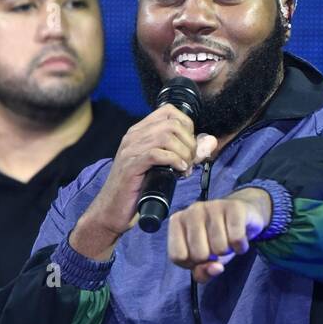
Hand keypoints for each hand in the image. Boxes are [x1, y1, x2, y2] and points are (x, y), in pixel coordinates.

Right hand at [72, 103, 217, 256]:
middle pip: (172, 123)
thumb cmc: (138, 191)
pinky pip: (156, 153)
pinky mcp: (130, 165)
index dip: (188, 126)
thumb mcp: (163, 168)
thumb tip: (211, 142)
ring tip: (185, 169)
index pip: (169, 111)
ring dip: (183, 152)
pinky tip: (179, 171)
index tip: (191, 147)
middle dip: (189, 142)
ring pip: (166, 136)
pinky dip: (173, 160)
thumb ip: (186, 153)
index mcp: (140, 131)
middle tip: (191, 162)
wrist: (111, 211)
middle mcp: (134, 136)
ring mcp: (130, 149)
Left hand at [167, 187, 272, 283]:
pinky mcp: (234, 207)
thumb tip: (215, 269)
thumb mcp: (205, 259)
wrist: (243, 215)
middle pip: (199, 255)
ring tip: (227, 240)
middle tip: (216, 246)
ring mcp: (213, 206)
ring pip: (219, 248)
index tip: (200, 254)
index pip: (178, 257)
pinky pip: (236, 239)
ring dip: (228, 251)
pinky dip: (240, 246)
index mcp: (177, 221)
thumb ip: (202, 272)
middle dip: (212, 258)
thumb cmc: (217, 238)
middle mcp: (192, 210)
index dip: (192, 263)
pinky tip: (238, 239)